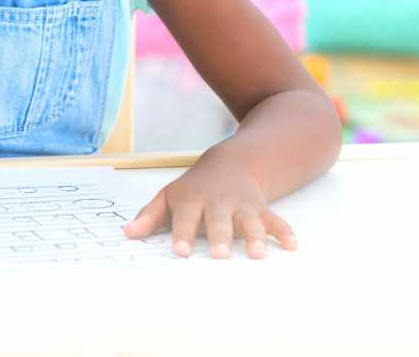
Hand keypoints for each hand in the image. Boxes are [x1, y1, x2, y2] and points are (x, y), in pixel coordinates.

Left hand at [123, 150, 295, 258]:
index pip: (185, 219)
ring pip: (249, 220)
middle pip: (219, 221)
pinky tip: (291, 245)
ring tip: (257, 254)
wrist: (231, 163)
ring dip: (255, 236)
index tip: (181, 252)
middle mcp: (218, 203)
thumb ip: (149, 216)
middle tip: (220, 255)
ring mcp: (242, 205)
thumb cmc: (195, 188)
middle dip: (220, 237)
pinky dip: (284, 231)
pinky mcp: (262, 208)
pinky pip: (275, 219)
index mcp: (192, 201)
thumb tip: (127, 234)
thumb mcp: (169, 196)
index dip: (183, 235)